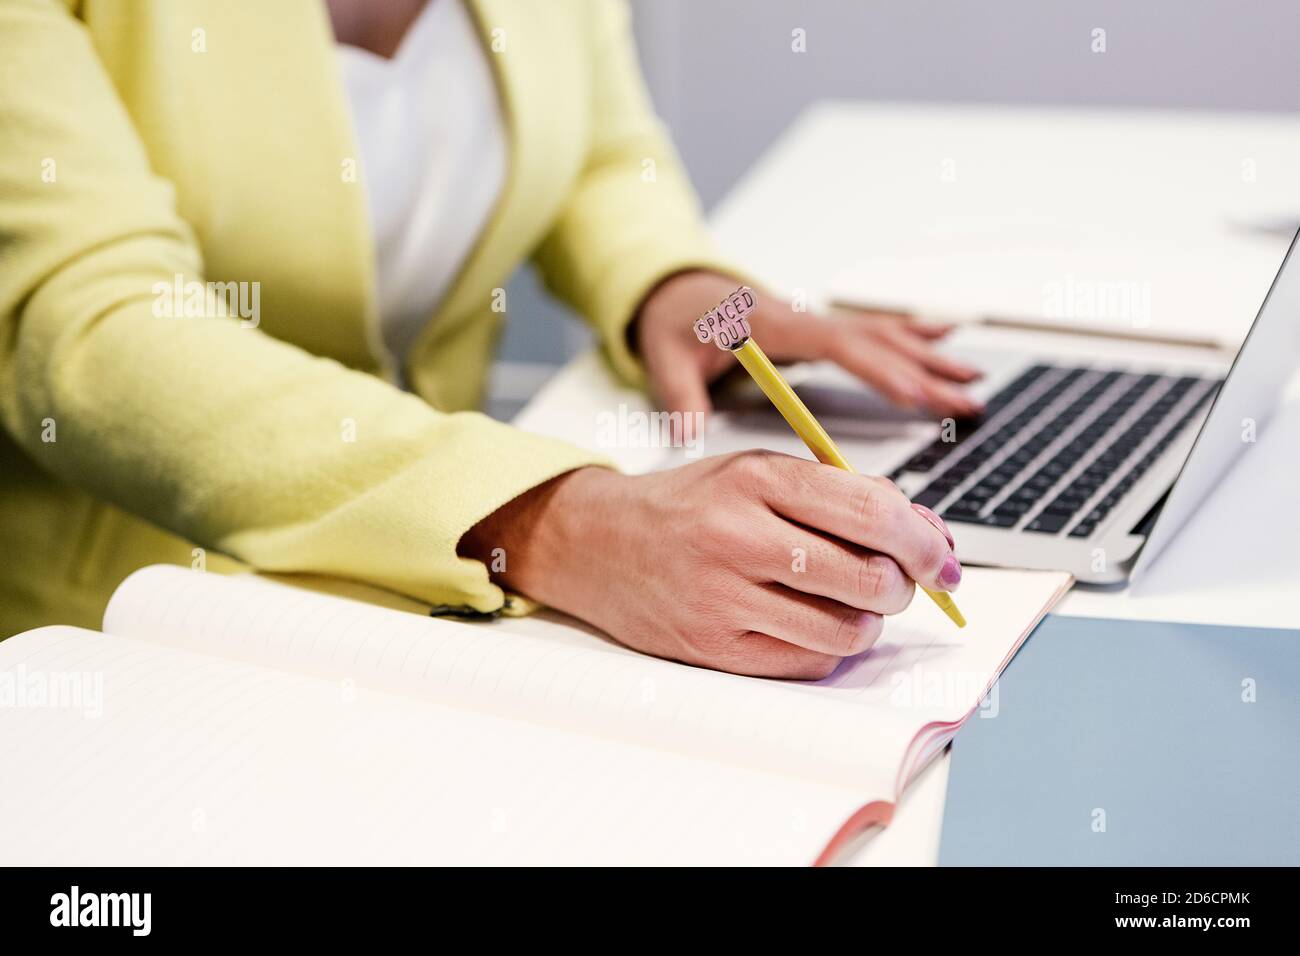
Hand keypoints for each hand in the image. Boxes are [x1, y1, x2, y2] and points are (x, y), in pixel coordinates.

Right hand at [460, 454, 960, 678]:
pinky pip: (809, 662)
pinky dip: (830, 646)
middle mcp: (737, 536)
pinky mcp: (713, 647)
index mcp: (756, 479)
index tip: (943, 560)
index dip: (924, 542)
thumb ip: (841, 496)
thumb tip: (930, 538)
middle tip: (897, 582)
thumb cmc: (689, 505)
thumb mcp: (758, 473)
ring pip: (846, 629)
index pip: (870, 513)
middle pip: (868, 577)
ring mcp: (722, 597)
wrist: (595, 543)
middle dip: (903, 586)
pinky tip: (812, 623)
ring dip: (868, 621)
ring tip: (850, 603)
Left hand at [635, 270, 984, 418]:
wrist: (676, 290)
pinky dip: (914, 331)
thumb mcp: (664, 358)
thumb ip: (677, 396)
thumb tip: (686, 436)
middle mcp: (805, 318)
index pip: (838, 346)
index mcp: (774, 325)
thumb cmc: (673, 323)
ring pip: (884, 335)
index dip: (879, 369)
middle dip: (926, 372)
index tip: (915, 394)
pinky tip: (949, 332)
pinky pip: (875, 328)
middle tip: (969, 398)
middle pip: (876, 344)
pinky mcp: (820, 326)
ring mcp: (817, 320)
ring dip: (931, 355)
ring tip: (975, 376)